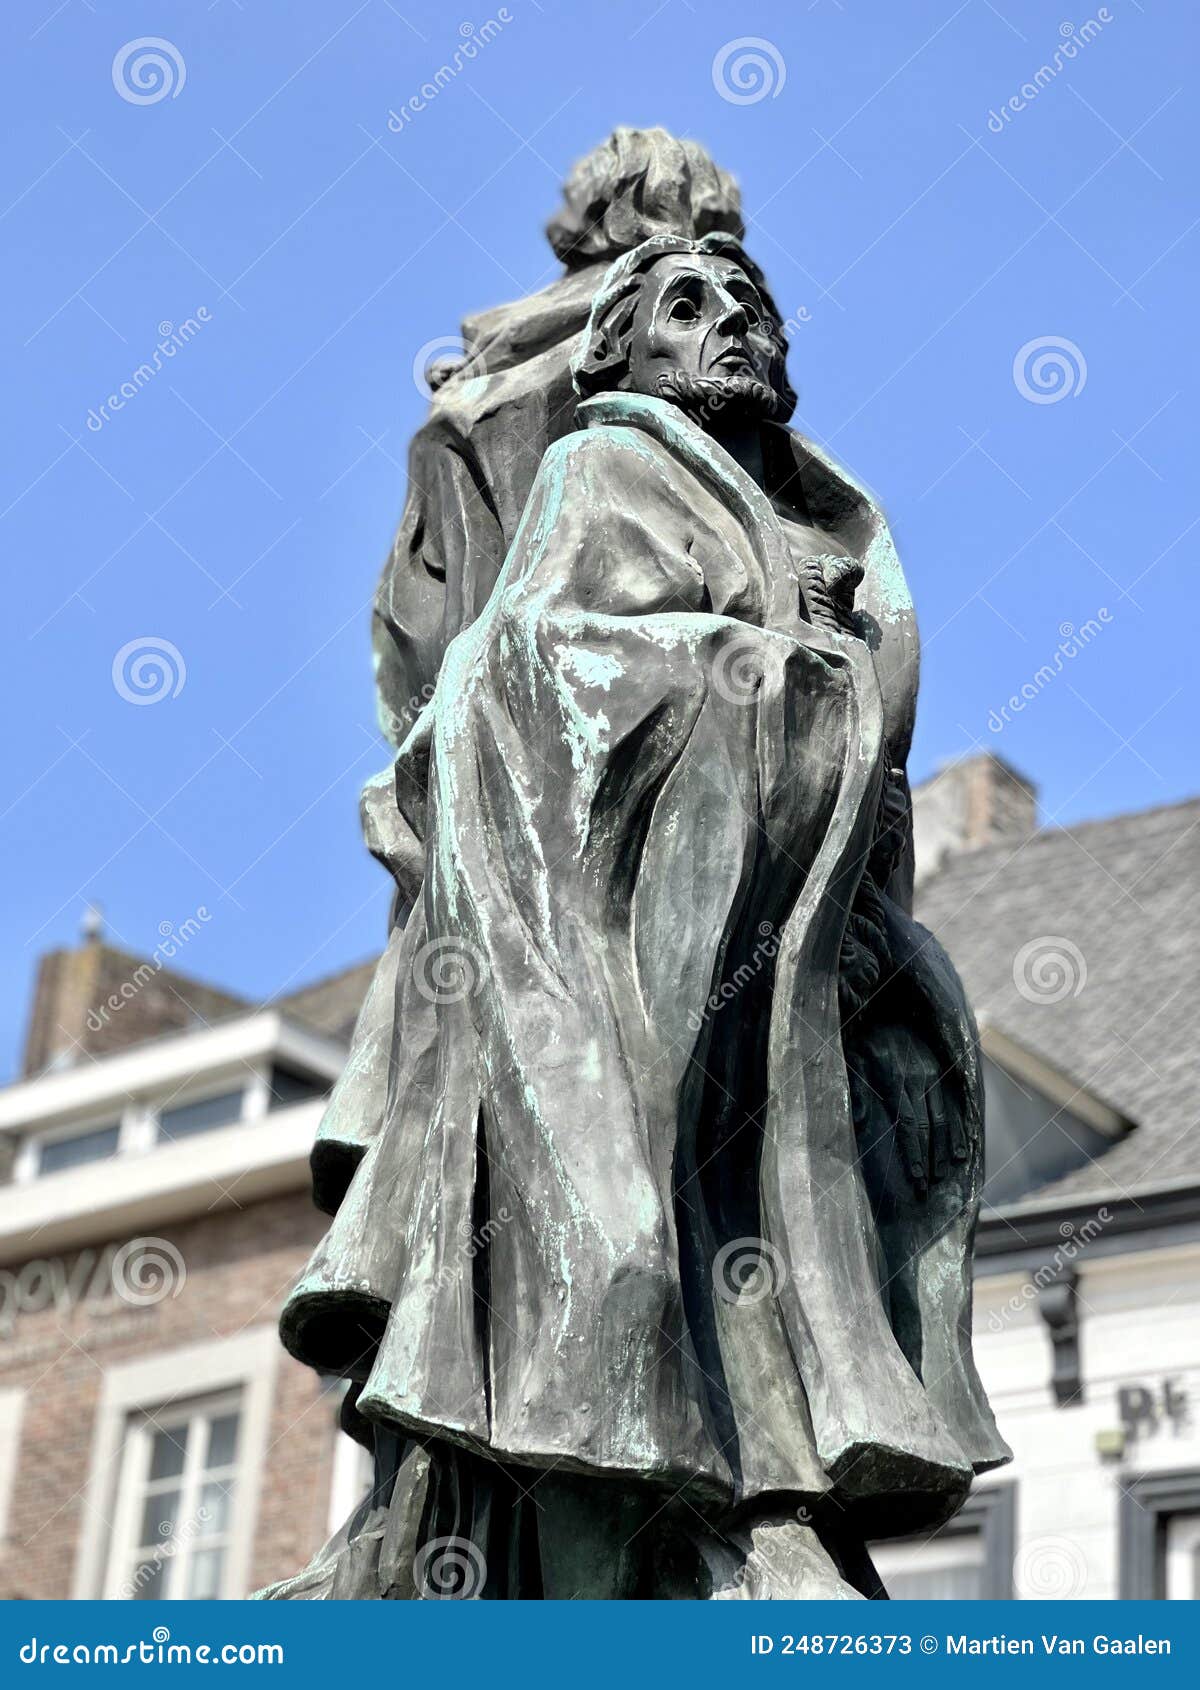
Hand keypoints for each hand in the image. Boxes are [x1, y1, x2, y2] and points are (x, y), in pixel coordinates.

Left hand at [849, 1021, 968, 1199]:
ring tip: (944, 1174)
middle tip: (929, 1187)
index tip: (917, 1179)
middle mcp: (918, 1080)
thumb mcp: (851, 1061)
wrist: (890, 1010)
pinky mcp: (943, 1071)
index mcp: (895, 1081)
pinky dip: (960, 1128)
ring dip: (945, 1148)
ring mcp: (934, 1075)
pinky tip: (962, 1150)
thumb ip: (855, 1090)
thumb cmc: (864, 1041)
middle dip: (929, 1158)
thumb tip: (860, 1120)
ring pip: (945, 1118)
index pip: (908, 1125)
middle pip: (928, 1127)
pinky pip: (955, 1104)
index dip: (914, 1154)